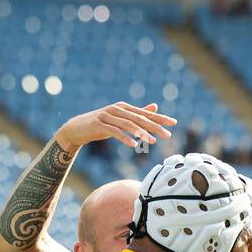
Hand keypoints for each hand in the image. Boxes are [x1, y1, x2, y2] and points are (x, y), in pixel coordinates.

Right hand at [56, 101, 176, 151]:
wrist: (77, 128)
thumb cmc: (102, 124)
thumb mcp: (121, 119)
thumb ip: (138, 113)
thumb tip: (155, 106)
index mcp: (124, 108)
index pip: (145, 113)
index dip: (159, 118)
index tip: (174, 123)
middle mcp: (117, 109)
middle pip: (139, 118)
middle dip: (155, 126)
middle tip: (168, 135)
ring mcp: (107, 116)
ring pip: (128, 125)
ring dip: (141, 133)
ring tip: (153, 141)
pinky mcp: (99, 124)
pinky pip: (114, 132)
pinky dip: (124, 138)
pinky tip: (133, 145)